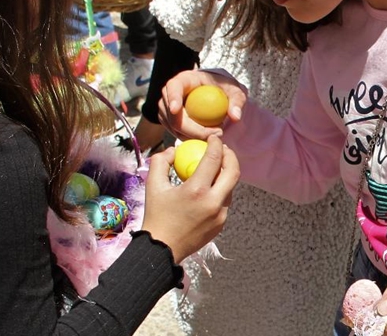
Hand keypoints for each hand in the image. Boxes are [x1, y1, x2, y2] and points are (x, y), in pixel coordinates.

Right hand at [141, 135, 239, 262]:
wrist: (162, 249)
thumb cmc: (156, 216)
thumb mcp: (153, 185)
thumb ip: (161, 161)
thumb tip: (173, 150)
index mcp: (196, 190)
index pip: (214, 159)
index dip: (216, 144)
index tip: (213, 138)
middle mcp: (212, 202)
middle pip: (233, 171)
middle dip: (230, 156)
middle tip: (222, 149)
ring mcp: (220, 215)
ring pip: (231, 187)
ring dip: (226, 174)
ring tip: (216, 167)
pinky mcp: (221, 224)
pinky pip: (225, 201)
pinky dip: (221, 190)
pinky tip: (210, 187)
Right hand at [158, 69, 246, 141]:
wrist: (214, 94)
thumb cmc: (221, 88)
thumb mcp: (233, 90)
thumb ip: (237, 100)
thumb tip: (235, 116)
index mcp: (184, 80)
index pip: (173, 86)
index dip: (172, 98)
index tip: (176, 110)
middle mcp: (170, 93)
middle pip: (172, 114)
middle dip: (192, 129)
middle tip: (215, 134)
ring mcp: (166, 108)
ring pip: (173, 127)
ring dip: (192, 136)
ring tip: (214, 135)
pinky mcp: (168, 121)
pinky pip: (176, 133)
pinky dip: (190, 138)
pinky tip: (205, 139)